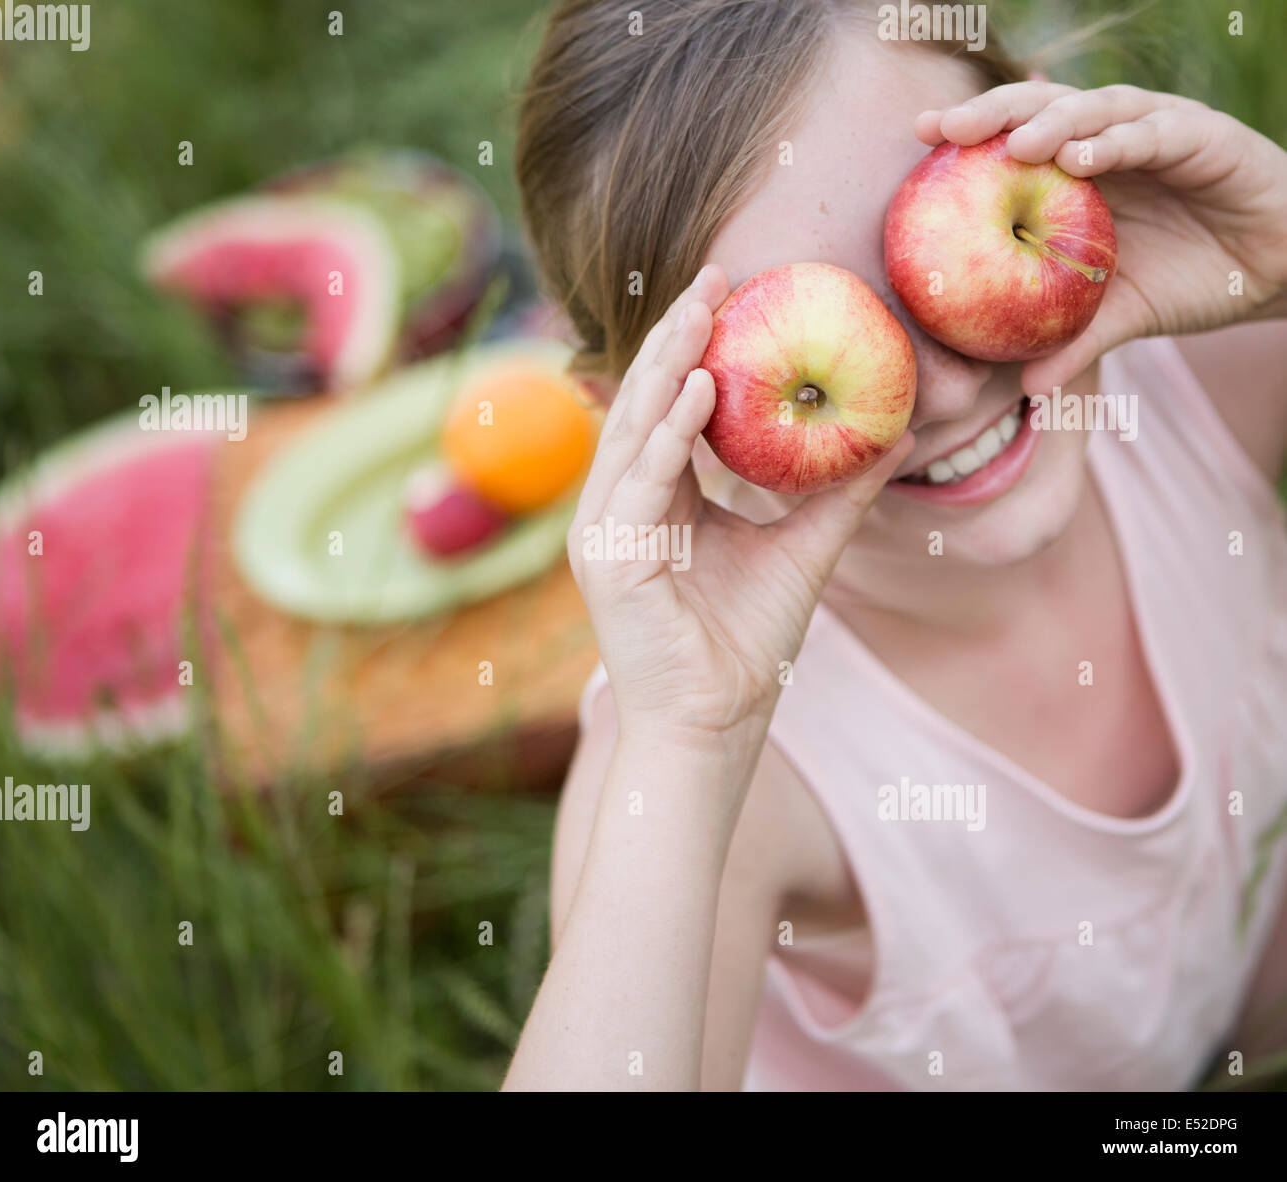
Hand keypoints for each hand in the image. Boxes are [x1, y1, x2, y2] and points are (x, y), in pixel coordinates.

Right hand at [568, 264, 913, 751]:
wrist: (715, 721)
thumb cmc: (749, 642)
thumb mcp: (803, 549)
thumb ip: (838, 492)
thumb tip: (894, 433)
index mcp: (660, 498)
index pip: (672, 408)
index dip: (698, 348)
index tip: (737, 292)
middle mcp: (625, 502)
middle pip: (645, 401)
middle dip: (677, 335)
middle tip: (715, 274)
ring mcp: (605, 526)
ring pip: (632, 427)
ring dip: (666, 365)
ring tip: (702, 308)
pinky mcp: (603, 554)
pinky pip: (637, 478)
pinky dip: (666, 432)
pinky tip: (697, 387)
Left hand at [915, 82, 1286, 393]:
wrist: (1276, 269)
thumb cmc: (1191, 277)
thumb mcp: (1122, 315)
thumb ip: (1074, 342)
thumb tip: (1027, 393)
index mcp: (1080, 171)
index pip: (1015, 139)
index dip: (970, 132)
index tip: (918, 137)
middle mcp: (1109, 140)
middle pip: (1042, 108)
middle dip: (992, 113)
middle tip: (945, 129)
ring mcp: (1155, 131)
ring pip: (1094, 109)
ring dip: (1052, 123)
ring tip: (1015, 146)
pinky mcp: (1203, 137)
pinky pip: (1154, 133)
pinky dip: (1116, 142)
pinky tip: (1080, 158)